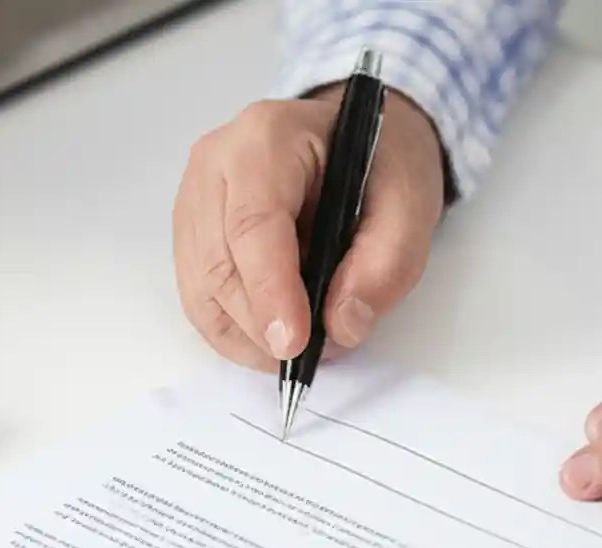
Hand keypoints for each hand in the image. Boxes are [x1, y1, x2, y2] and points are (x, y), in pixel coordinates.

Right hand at [172, 85, 445, 371]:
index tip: (295, 344)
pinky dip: (235, 330)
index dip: (270, 291)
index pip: (253, 224)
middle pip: (218, 265)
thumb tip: (342, 325)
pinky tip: (273, 336)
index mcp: (267, 139)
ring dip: (247, 336)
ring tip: (301, 346)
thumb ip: (387, 264)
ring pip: (201, 291)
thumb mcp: (411, 204)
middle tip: (313, 355)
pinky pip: (199, 298)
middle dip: (262, 325)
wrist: (353, 142)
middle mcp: (215, 164)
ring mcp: (194, 199)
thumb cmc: (379, 163)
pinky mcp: (190, 233)